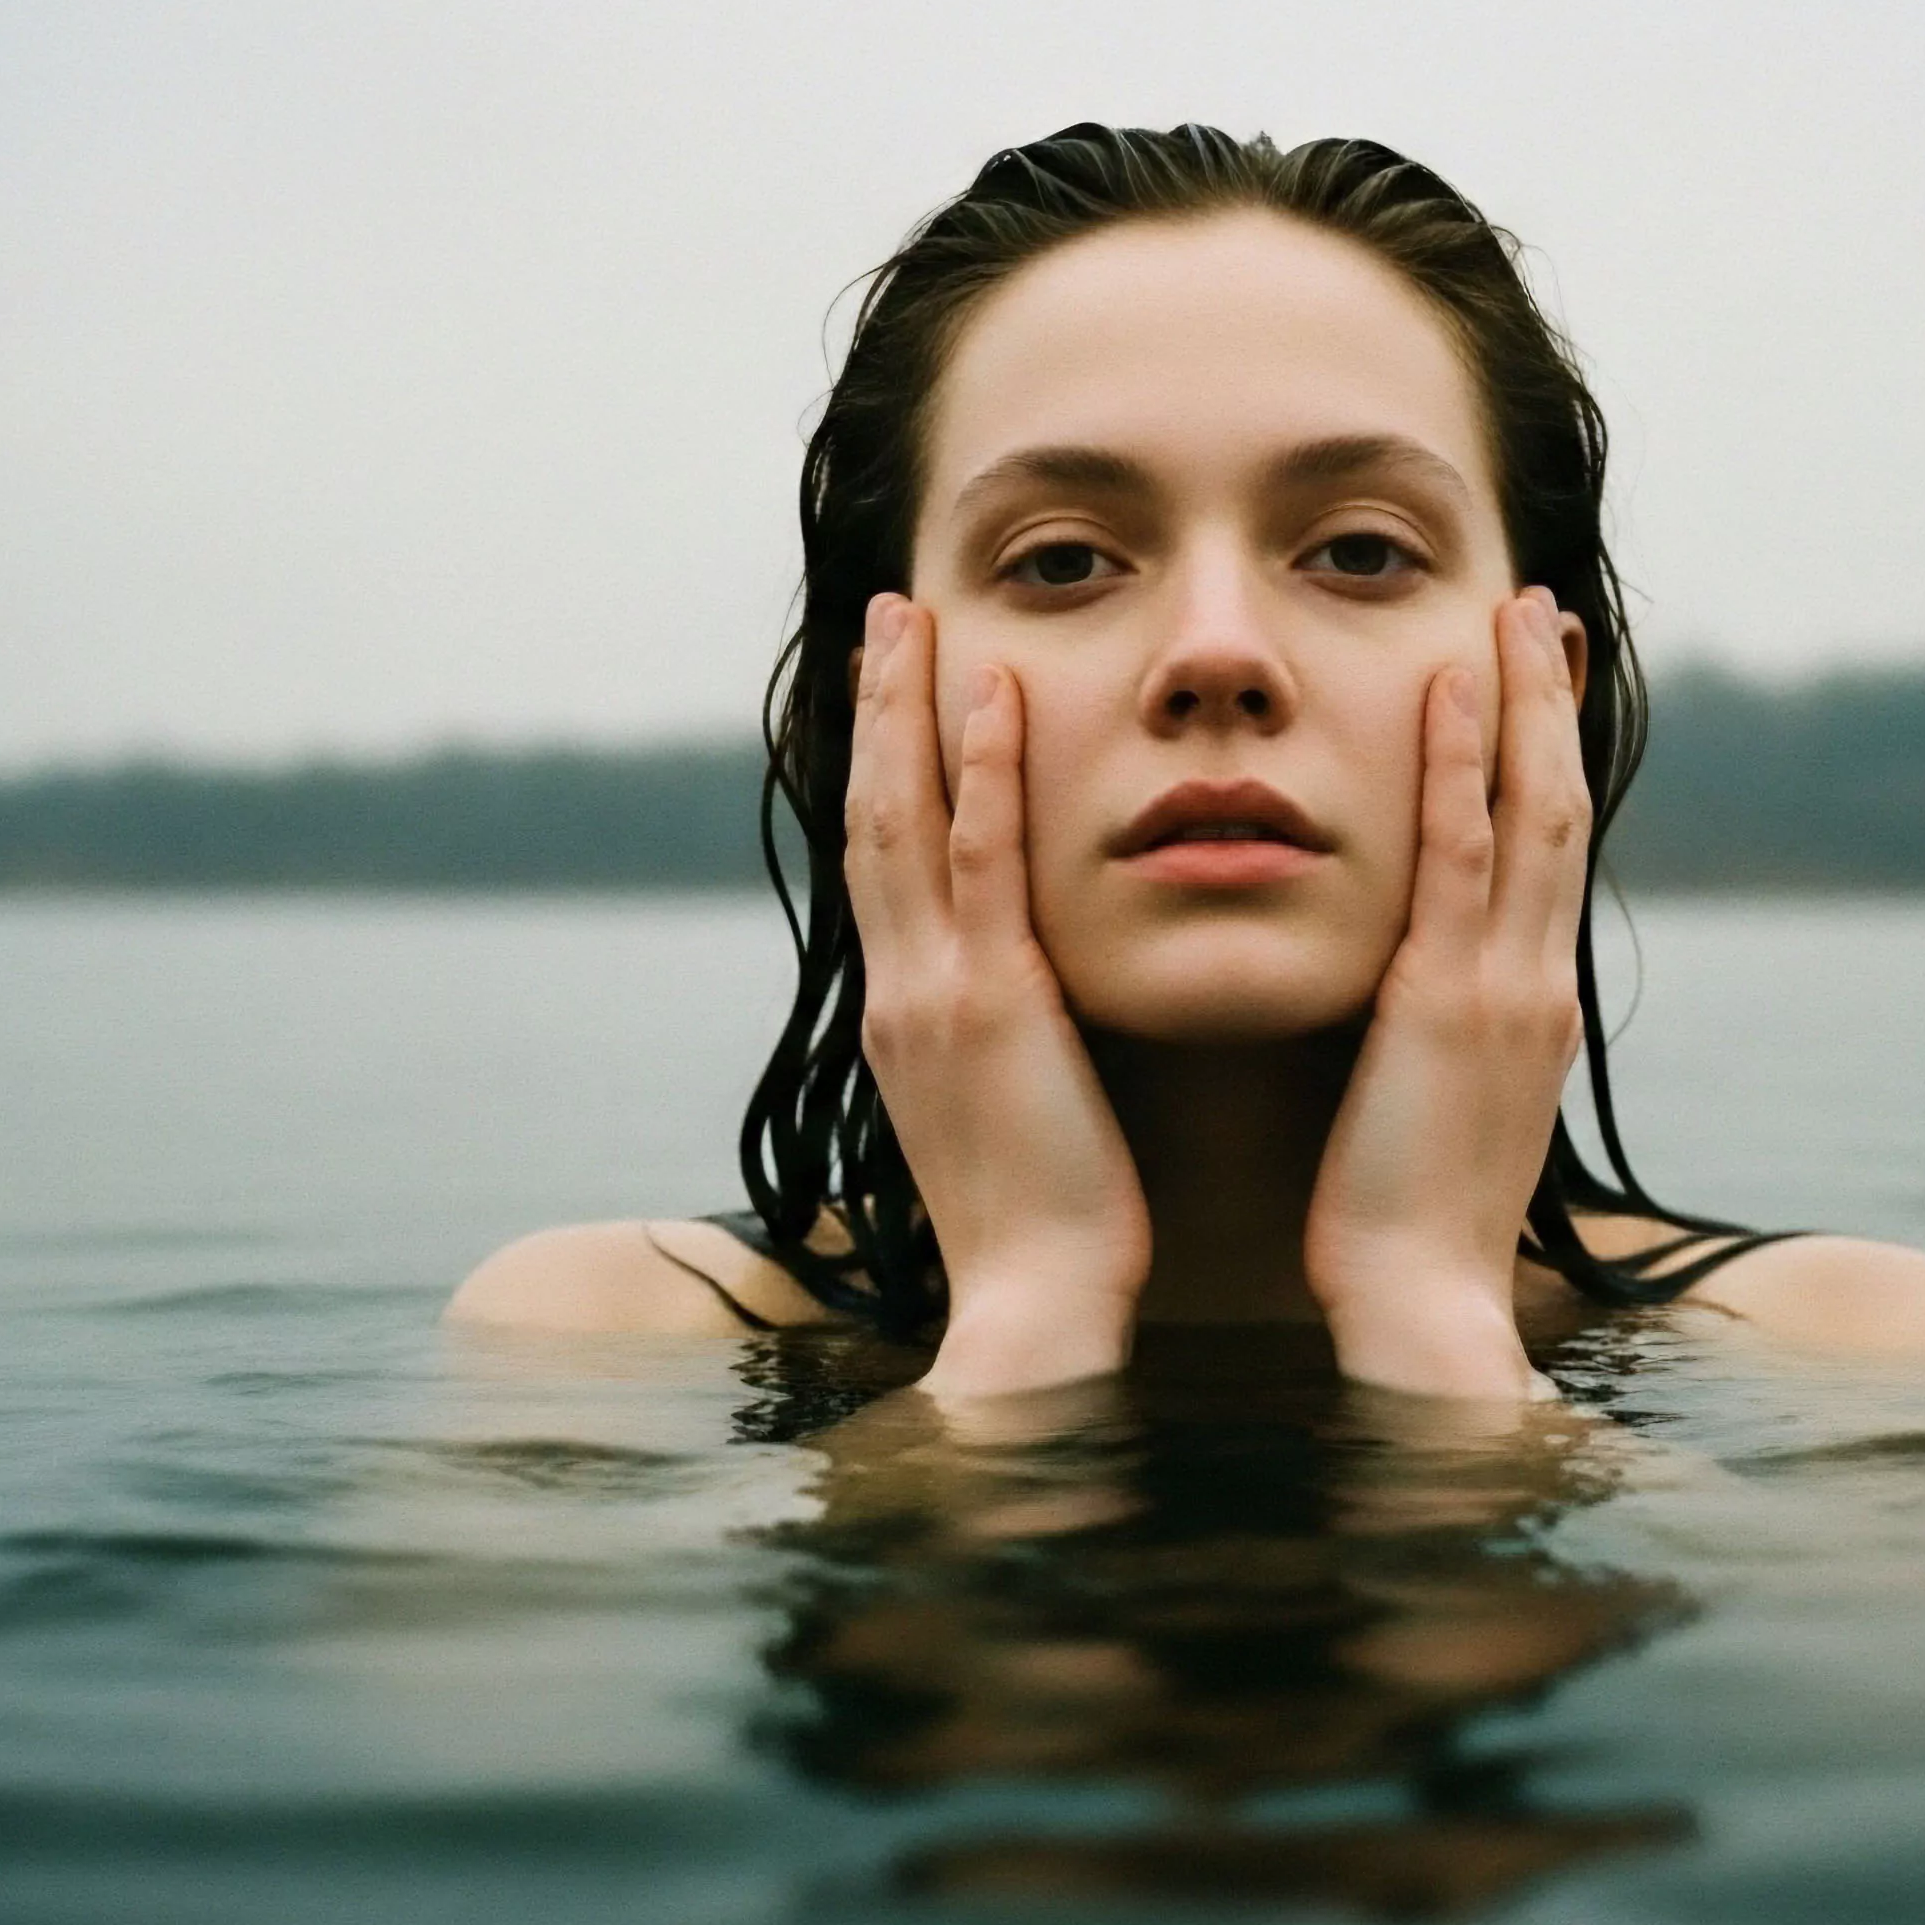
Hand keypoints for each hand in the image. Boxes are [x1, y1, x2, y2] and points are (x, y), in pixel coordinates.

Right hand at [845, 594, 1148, 1397]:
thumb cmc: (1052, 1230)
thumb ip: (1007, 1043)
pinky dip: (981, 773)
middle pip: (871, 816)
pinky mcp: (991, 1009)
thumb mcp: (1012, 1114)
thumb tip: (1026, 1001)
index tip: (891, 684)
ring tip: (912, 618)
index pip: (883, 863)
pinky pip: (981, 865)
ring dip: (905, 708)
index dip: (882, 766)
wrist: (1038, 1310)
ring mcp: (935, 997)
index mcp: (908, 1015)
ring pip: (905, 819)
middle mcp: (902, 992)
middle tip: (883, 614)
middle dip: (874, 709)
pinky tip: (991, 693)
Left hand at [1303, 589, 1590, 1398]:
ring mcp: (1502, 990)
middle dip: (1550, 705)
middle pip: (1558, 809)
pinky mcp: (1449, 1006)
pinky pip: (1459, 860)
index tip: (1534, 679)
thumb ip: (1433, 1045)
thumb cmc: (1405, 1232)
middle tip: (1539, 611)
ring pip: (1528, 812)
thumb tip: (1415, 1005)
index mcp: (1527, 1008)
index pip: (1545, 855)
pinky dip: (1459, 769)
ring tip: (1511, 612)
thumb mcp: (1434, 1115)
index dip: (1543, 760)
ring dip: (1521, 703)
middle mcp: (1533, 983)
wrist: (1421, 1312)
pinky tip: (1448, 689)